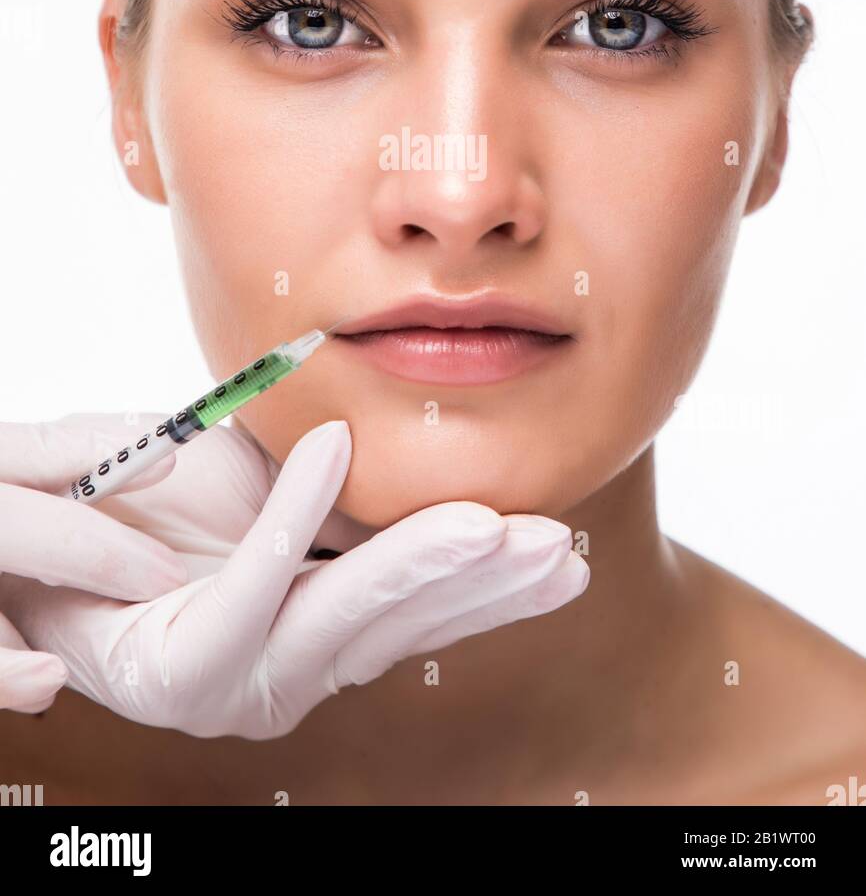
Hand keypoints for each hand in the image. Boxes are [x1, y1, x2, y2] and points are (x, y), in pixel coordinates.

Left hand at [0, 417, 589, 739]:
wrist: (57, 545)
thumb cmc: (167, 514)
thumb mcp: (280, 488)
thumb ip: (350, 490)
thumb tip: (436, 441)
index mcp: (328, 635)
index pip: (431, 618)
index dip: (498, 593)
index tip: (564, 556)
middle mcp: (297, 669)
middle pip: (404, 623)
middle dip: (482, 584)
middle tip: (549, 545)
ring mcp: (243, 678)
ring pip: (342, 613)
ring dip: (412, 560)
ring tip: (484, 524)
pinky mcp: (187, 670)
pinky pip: (254, 585)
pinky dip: (294, 513)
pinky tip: (334, 451)